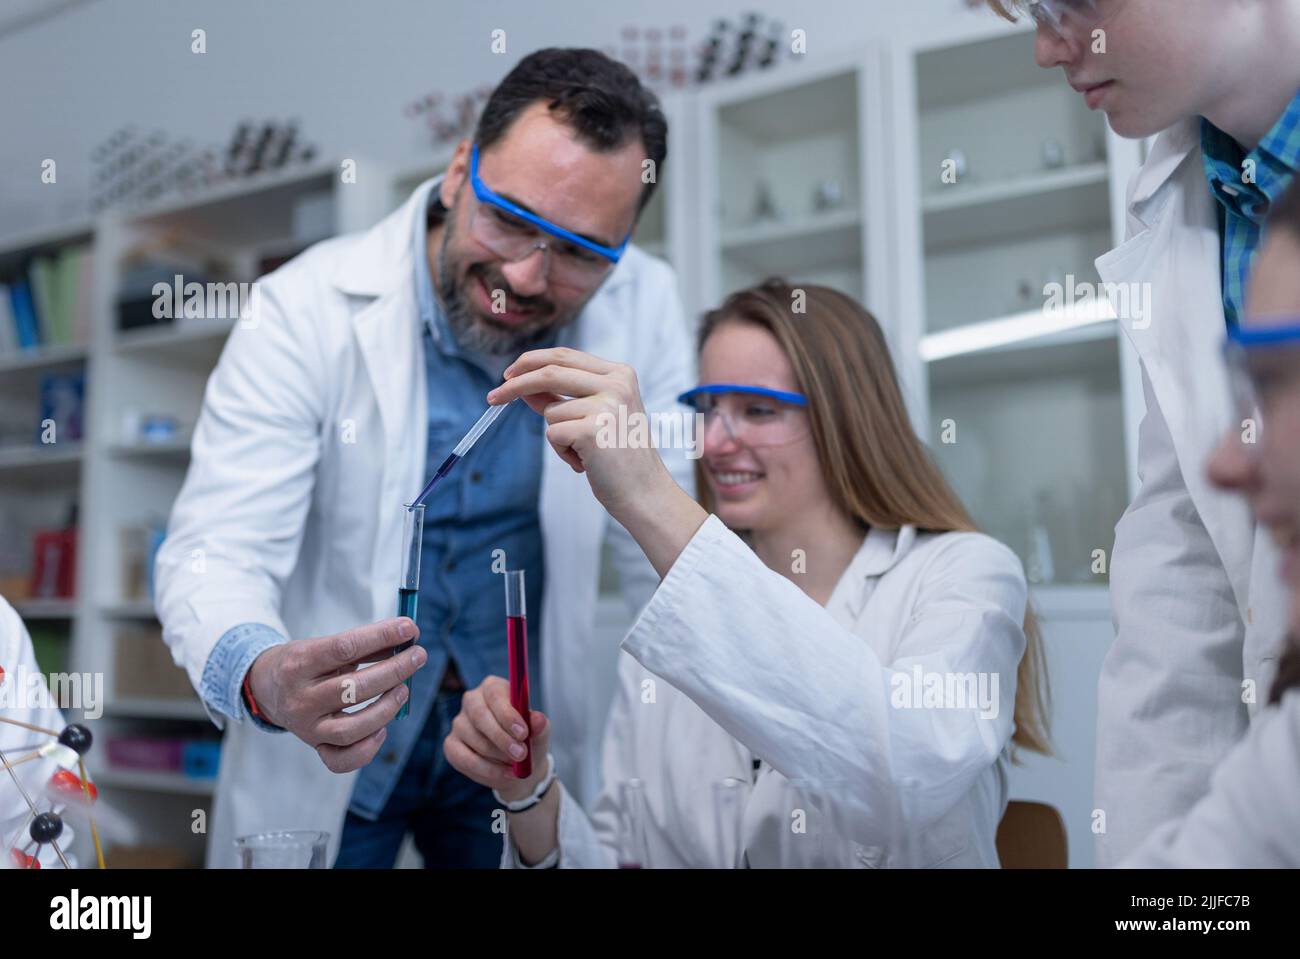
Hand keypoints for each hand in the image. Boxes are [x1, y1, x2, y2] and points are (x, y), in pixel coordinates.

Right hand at [247, 617, 426, 772]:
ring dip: (385, 710)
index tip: (410, 628)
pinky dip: (367, 749)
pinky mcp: (314, 746)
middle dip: (393, 671)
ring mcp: (306, 727)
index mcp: (299, 662)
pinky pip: (340, 760)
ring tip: (404, 690)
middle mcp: (299, 698)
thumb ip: (364, 644)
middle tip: (418, 656)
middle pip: (351, 689)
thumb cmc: (306, 662)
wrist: (267, 687)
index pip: (344, 648)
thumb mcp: (324, 645)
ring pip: (350, 730)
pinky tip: (383, 729)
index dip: (381, 637)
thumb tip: (407, 637)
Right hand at [443, 676, 550, 802]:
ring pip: (475, 740)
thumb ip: (539, 725)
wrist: (517, 765)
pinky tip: (505, 774)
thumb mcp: (539, 732)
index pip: (495, 694)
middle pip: (480, 715)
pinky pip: (465, 759)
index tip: (523, 734)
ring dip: (498, 756)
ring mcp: (459, 723)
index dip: (508, 714)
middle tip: (520, 754)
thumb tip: (538, 719)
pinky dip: (488, 770)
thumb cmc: (528, 740)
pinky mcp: (451, 745)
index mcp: (493, 687)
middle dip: (501, 738)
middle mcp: (472, 701)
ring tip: (517, 765)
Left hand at [487, 347, 676, 518]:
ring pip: (550, 410)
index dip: (531, 362)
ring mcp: (606, 404)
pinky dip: (563, 452)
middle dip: (516, 384)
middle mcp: (616, 383)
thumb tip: (522, 385)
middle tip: (493, 398)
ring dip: (557, 436)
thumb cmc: (620, 456)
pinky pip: (553, 434)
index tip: (508, 375)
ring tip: (584, 453)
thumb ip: (563, 397)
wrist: (645, 492)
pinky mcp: (592, 429)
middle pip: (550, 371)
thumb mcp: (597, 416)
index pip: (564, 356)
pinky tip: (587, 463)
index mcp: (620, 373)